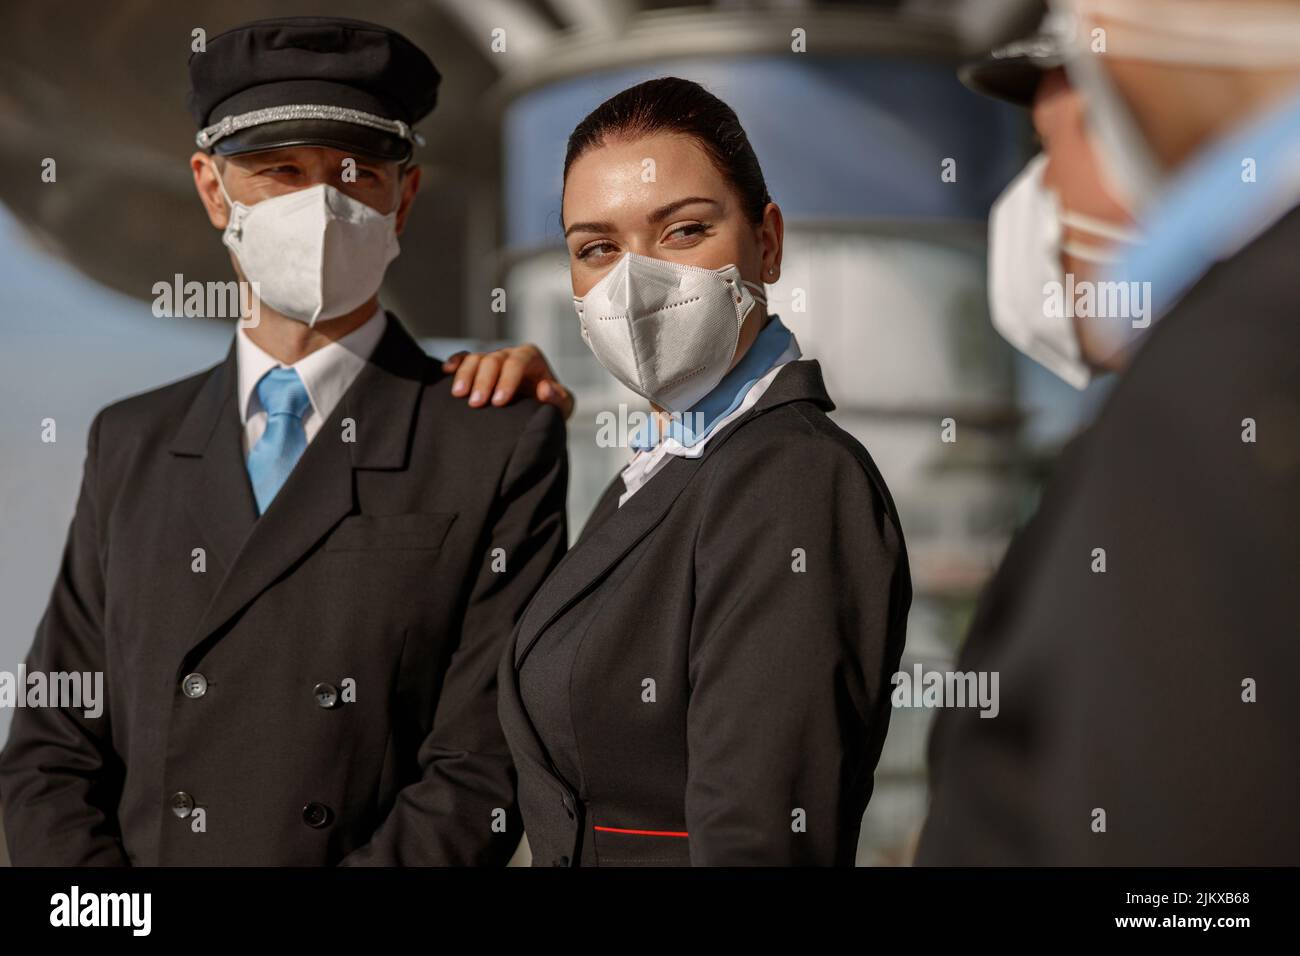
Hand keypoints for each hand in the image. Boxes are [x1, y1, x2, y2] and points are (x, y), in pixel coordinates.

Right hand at [443, 344, 574, 419]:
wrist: (534, 412)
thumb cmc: (550, 406)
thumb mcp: (563, 406)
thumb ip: (559, 398)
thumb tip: (545, 389)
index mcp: (531, 357)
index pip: (518, 361)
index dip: (507, 380)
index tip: (499, 402)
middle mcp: (509, 355)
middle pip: (493, 359)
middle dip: (483, 381)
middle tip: (476, 404)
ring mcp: (491, 360)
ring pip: (475, 358)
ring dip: (465, 375)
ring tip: (458, 394)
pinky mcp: (477, 368)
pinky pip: (464, 359)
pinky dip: (455, 363)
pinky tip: (446, 372)